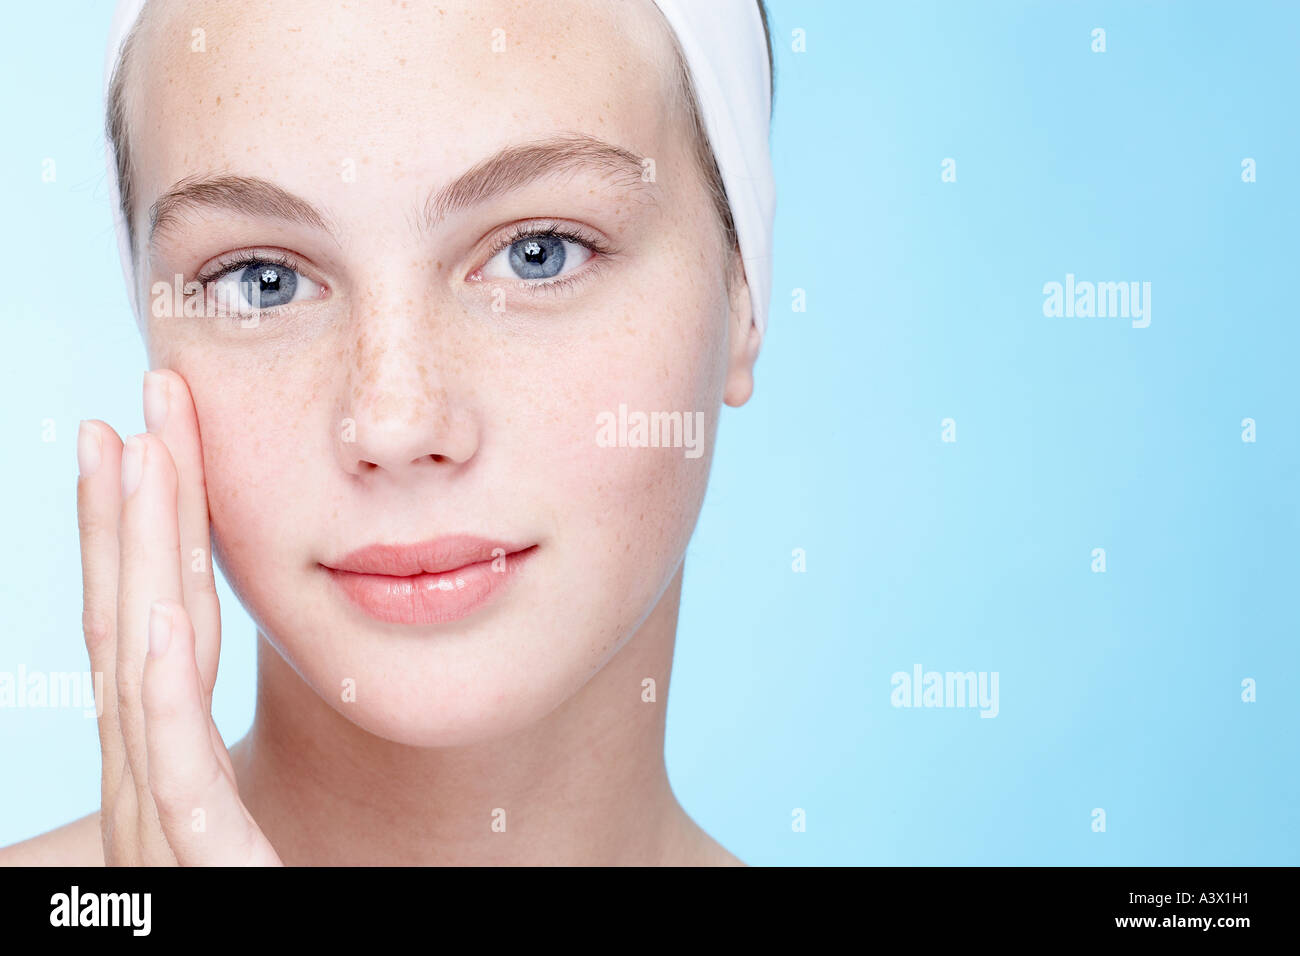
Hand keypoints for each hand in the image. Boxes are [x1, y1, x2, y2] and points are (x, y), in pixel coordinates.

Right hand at [77, 369, 279, 865]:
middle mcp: (159, 797)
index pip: (161, 639)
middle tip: (134, 407)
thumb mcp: (290, 835)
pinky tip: (149, 609)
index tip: (153, 446)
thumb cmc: (326, 902)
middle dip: (130, 515)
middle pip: (135, 632)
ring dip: (131, 561)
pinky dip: (152, 685)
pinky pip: (169, 769)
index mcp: (183, 781)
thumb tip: (318, 678)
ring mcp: (164, 839)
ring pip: (138, 676)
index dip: (150, 540)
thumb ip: (268, 776)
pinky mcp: (197, 875)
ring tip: (130, 454)